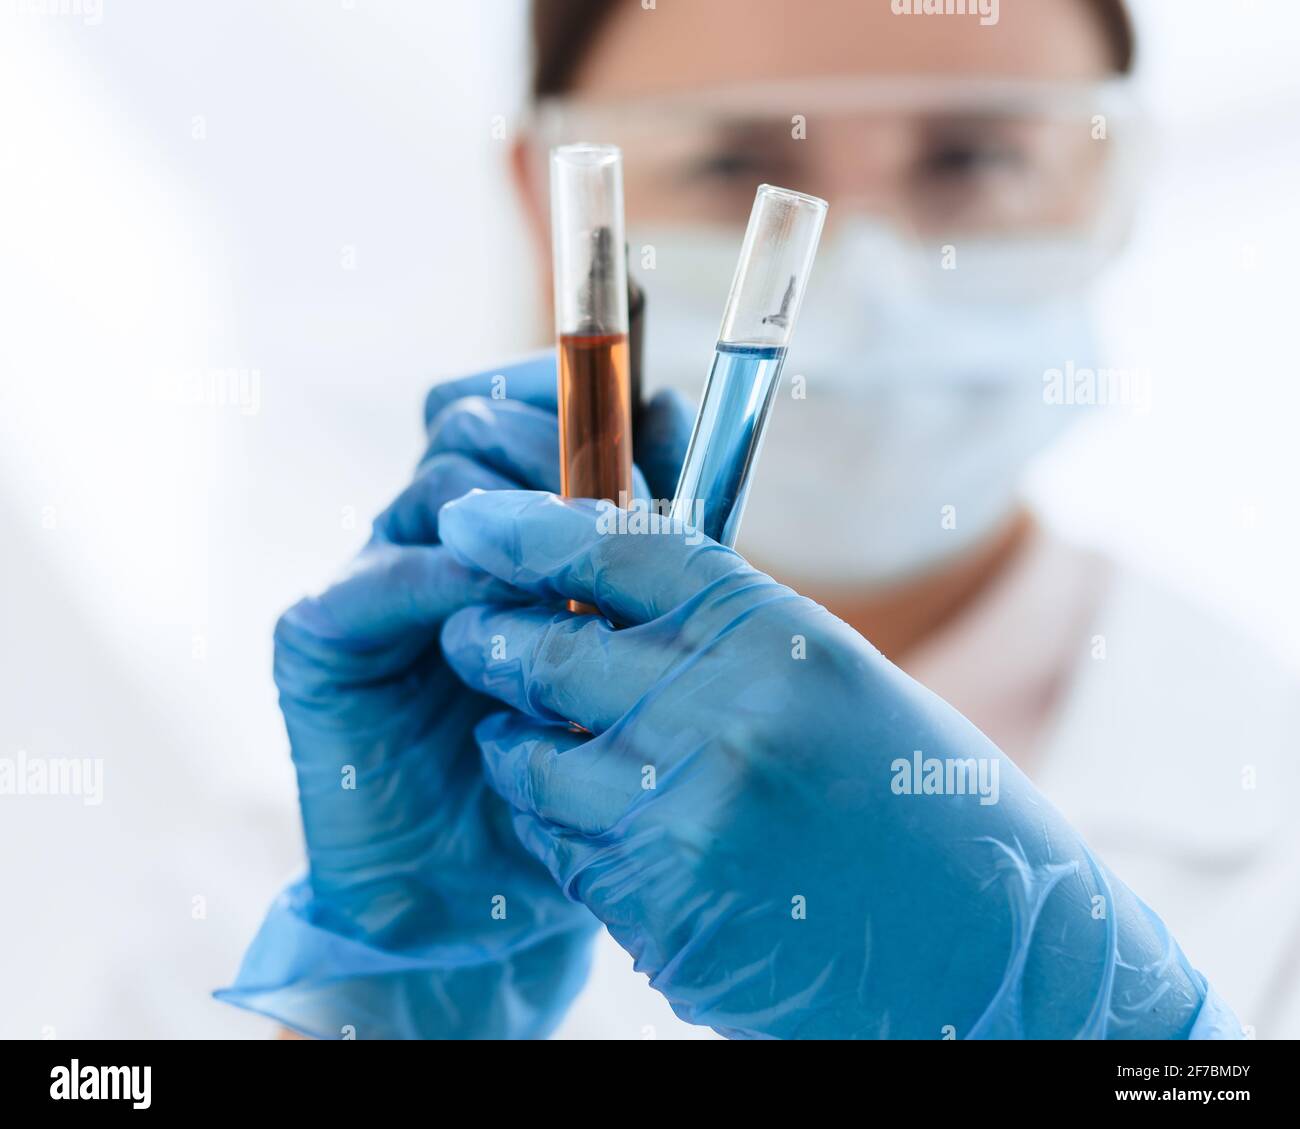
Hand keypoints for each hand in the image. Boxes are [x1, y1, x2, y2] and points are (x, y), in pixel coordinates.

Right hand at [217, 358, 693, 1038]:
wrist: (485, 902)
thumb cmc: (567, 772)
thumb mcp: (624, 636)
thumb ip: (640, 529)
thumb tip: (665, 403)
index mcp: (492, 529)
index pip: (503, 405)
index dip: (559, 390)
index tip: (632, 418)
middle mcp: (428, 537)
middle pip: (469, 423)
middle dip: (555, 449)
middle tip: (620, 506)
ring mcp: (372, 578)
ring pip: (438, 485)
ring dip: (519, 519)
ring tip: (572, 584)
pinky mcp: (320, 636)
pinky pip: (382, 574)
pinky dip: (449, 581)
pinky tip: (496, 615)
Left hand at [438, 490, 1228, 1039]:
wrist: (984, 942)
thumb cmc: (905, 793)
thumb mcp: (829, 677)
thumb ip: (719, 631)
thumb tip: (598, 591)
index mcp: (772, 636)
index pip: (617, 547)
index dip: (527, 525)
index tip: (468, 519)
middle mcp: (722, 717)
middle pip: (547, 656)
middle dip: (490, 642)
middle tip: (472, 635)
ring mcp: (686, 820)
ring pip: (530, 765)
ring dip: (515, 749)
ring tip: (522, 738)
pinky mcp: (660, 911)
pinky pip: (561, 853)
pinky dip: (557, 831)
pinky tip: (595, 824)